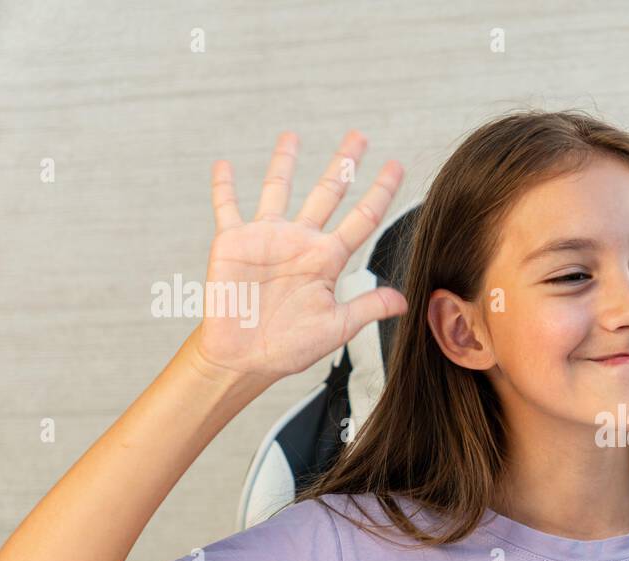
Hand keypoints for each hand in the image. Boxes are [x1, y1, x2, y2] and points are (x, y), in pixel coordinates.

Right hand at [194, 130, 408, 384]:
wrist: (246, 358)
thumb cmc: (290, 346)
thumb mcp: (337, 327)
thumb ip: (368, 307)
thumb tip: (405, 301)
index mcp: (327, 259)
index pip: (361, 219)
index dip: (380, 193)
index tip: (397, 166)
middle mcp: (301, 242)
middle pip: (327, 193)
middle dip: (344, 164)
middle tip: (359, 136)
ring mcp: (267, 238)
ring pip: (279, 189)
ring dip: (285, 162)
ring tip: (292, 135)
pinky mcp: (233, 243)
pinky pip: (227, 208)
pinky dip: (223, 186)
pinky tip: (224, 164)